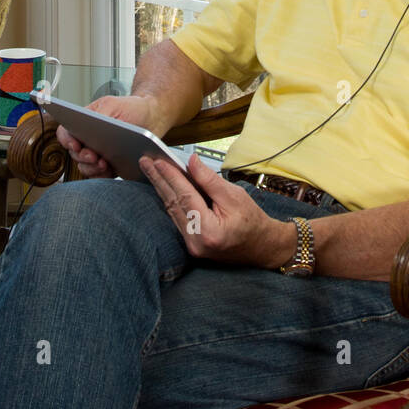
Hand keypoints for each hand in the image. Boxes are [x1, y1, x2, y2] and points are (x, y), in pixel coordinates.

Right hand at [55, 94, 162, 178]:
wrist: (152, 118)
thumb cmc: (132, 107)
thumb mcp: (114, 105)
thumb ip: (99, 115)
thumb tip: (87, 125)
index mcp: (84, 122)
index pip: (65, 132)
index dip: (66, 140)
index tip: (76, 145)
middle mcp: (88, 140)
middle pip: (74, 153)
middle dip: (83, 157)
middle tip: (94, 156)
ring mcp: (97, 154)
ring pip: (85, 167)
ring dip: (92, 168)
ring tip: (105, 164)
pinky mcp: (109, 166)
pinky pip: (100, 176)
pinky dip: (103, 176)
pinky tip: (111, 171)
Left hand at [139, 153, 294, 268]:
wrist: (262, 247)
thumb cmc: (253, 221)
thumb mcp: (234, 196)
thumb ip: (210, 180)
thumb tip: (191, 162)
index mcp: (209, 231)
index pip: (184, 197)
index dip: (171, 176)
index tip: (158, 161)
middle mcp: (196, 242)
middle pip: (173, 204)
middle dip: (159, 180)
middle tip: (145, 162)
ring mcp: (192, 246)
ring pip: (172, 211)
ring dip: (161, 189)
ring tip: (150, 171)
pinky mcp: (191, 245)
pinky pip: (177, 218)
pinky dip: (170, 200)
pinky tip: (163, 187)